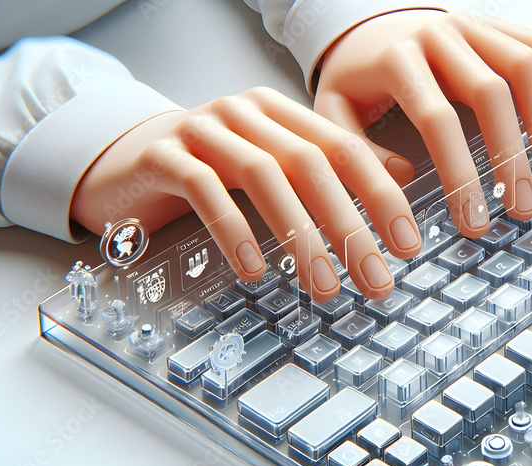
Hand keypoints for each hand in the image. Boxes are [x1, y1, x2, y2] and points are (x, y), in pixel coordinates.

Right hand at [72, 87, 421, 301]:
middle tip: (376, 279)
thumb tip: (405, 176)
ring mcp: (201, 129)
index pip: (344, 148)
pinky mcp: (163, 156)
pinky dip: (235, 230)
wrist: (122, 161)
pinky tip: (256, 270)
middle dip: (351, 227)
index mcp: (280, 112)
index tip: (408, 245)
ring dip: (301, 236)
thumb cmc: (210, 170)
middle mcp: (245, 112)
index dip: (381, 196)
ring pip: (264, 175)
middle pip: (311, 165)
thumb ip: (333, 166)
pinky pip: (205, 190)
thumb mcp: (277, 163)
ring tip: (324, 287)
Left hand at [315, 10, 531, 238]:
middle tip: (521, 208)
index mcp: (397, 57)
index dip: (460, 173)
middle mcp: (441, 33)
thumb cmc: (357, 77)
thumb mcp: (336, 112)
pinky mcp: (501, 25)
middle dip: (512, 157)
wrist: (370, 23)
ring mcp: (476, 24)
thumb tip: (404, 180)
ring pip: (528, 67)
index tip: (474, 220)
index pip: (437, 119)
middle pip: (491, 92)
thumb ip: (360, 151)